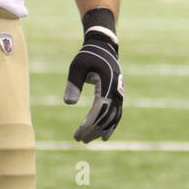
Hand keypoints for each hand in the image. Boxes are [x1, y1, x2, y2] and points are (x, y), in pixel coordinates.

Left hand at [63, 28, 123, 142]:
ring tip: (87, 140)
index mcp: (107, 84)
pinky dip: (111, 126)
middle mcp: (116, 91)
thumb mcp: (76, 67)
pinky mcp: (118, 96)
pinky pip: (117, 115)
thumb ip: (73, 84)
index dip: (88, 124)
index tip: (78, 134)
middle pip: (106, 117)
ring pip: (113, 118)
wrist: (103, 47)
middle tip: (79, 140)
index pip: (98, 109)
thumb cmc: (87, 56)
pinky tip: (104, 137)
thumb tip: (68, 104)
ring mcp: (119, 94)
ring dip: (101, 131)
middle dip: (93, 130)